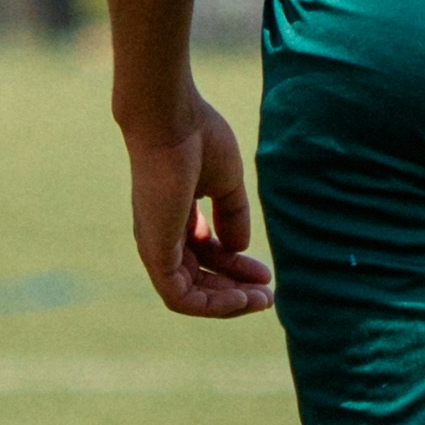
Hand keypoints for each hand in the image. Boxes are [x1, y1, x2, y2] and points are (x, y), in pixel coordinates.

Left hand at [121, 90, 277, 320]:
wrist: (172, 120)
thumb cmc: (198, 139)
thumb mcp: (226, 182)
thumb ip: (232, 214)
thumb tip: (240, 248)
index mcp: (176, 216)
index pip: (205, 254)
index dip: (237, 267)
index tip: (266, 273)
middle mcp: (161, 234)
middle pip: (199, 278)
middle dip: (235, 290)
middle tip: (269, 296)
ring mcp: (155, 245)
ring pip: (189, 294)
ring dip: (227, 303)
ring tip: (261, 300)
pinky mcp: (154, 252)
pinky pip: (179, 296)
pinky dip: (210, 304)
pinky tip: (240, 298)